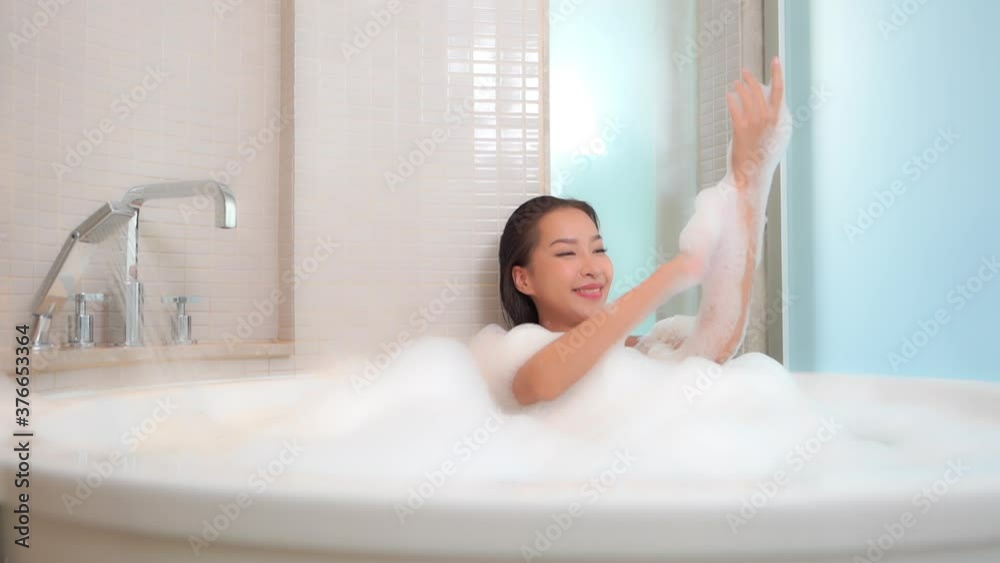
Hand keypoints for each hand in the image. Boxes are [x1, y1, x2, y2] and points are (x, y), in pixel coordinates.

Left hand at [727, 57, 784, 189]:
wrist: (753, 173)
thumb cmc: (764, 156)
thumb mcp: (777, 136)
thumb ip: (775, 119)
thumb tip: (773, 105)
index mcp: (779, 119)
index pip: (780, 90)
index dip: (778, 72)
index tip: (775, 59)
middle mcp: (768, 119)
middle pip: (759, 90)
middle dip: (751, 79)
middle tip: (745, 72)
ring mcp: (754, 123)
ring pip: (746, 97)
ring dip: (740, 87)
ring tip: (736, 84)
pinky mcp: (740, 129)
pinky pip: (735, 108)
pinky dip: (731, 99)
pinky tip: (729, 95)